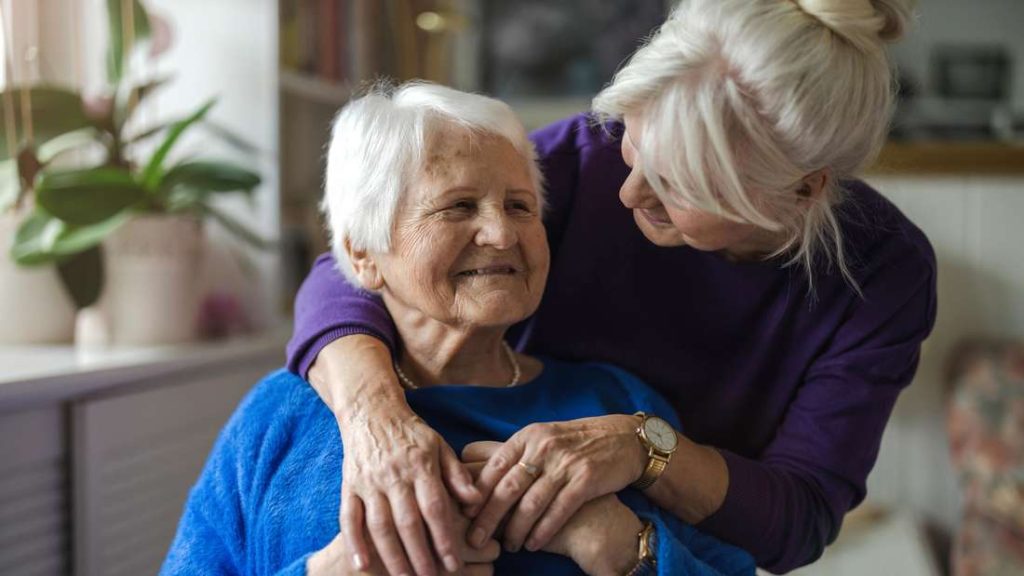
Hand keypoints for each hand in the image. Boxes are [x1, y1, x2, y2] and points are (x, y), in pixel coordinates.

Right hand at [310, 336, 484, 574]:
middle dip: (420, 555)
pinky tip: (362, 565)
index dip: (444, 537)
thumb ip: (456, 475)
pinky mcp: (349, 486)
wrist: (371, 412)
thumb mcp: (440, 447)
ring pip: (379, 525)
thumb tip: (476, 500)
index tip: (454, 563)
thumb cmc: (412, 434)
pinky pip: (349, 518)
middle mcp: (394, 475)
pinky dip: (354, 542)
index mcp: (421, 465)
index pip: (435, 507)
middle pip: (407, 522)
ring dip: (391, 556)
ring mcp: (369, 481)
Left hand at [463, 442, 639, 575]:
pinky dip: (542, 531)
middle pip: (508, 487)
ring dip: (516, 530)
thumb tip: (480, 478)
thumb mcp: (545, 438)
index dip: (477, 492)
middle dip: (488, 517)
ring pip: (531, 503)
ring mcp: (565, 463)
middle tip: (474, 539)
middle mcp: (544, 447)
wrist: (624, 439)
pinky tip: (532, 544)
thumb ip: (518, 456)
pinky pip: (558, 510)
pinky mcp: (586, 479)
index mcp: (529, 436)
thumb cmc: (577, 443)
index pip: (495, 465)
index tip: (464, 514)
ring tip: (508, 547)